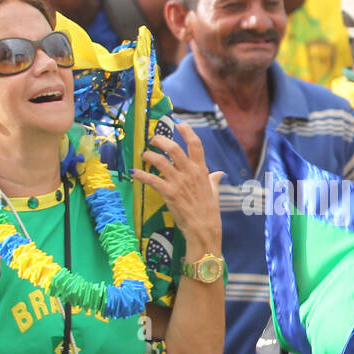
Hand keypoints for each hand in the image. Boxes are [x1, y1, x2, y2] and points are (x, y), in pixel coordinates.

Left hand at [131, 121, 222, 253]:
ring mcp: (178, 182)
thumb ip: (214, 180)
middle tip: (153, 139)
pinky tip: (135, 173)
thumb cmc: (209, 211)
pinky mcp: (169, 193)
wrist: (203, 228)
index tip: (179, 124)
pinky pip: (151, 179)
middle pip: (173, 148)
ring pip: (160, 160)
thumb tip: (219, 174)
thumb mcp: (214, 192)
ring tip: (144, 155)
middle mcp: (190, 173)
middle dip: (161, 140)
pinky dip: (141, 175)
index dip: (187, 132)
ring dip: (149, 155)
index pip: (196, 145)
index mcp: (201, 170)